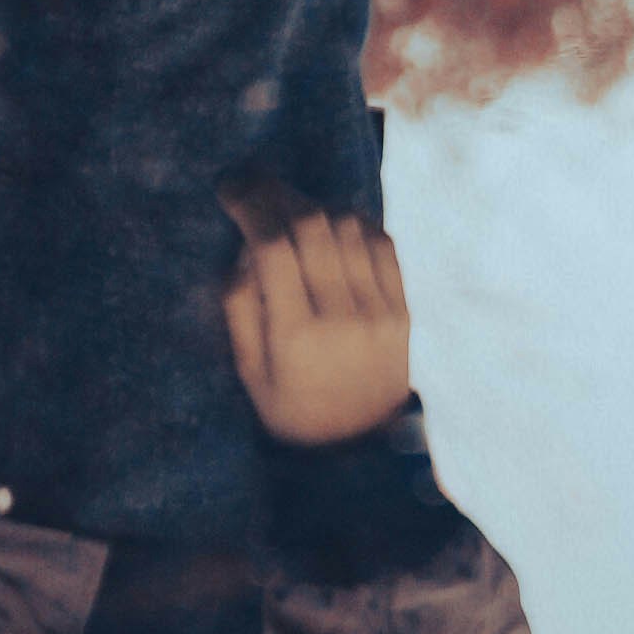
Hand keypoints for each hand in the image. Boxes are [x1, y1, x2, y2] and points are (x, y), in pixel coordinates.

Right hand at [220, 190, 410, 446]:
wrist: (360, 447)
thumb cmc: (290, 408)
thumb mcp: (249, 371)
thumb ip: (241, 306)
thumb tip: (247, 244)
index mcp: (296, 336)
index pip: (274, 248)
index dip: (250, 206)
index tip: (230, 189)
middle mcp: (343, 317)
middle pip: (312, 226)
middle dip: (278, 194)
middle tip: (256, 186)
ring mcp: (380, 311)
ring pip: (348, 227)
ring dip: (314, 207)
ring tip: (290, 210)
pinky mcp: (403, 309)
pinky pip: (381, 243)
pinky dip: (352, 223)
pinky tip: (331, 228)